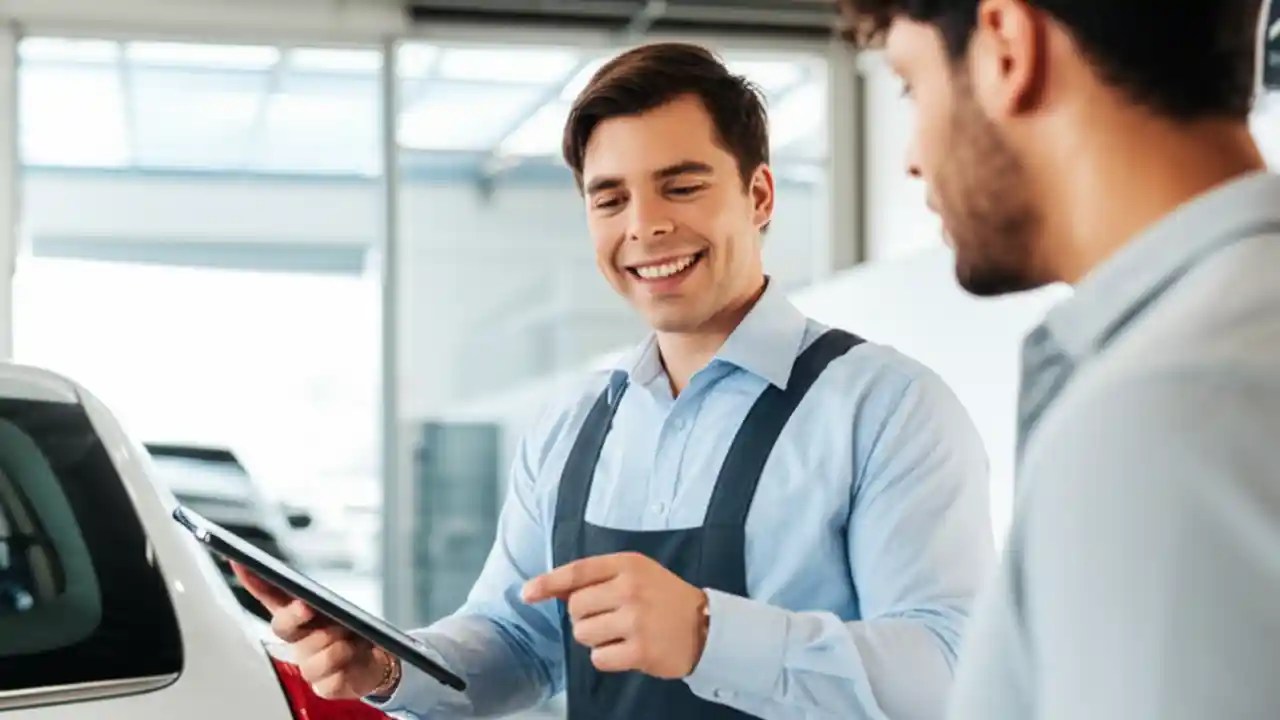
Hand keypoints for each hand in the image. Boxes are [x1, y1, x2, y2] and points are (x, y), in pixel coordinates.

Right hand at [230, 562, 396, 698]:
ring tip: (353, 640)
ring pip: (314, 653)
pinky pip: (330, 678)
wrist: (377, 660)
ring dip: (339, 643)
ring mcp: (307, 663)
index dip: (252, 581)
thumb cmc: (355, 630)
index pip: (270, 595)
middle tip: (308, 607)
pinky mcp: (322, 685)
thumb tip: (306, 597)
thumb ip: (323, 600)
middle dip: (294, 615)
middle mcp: (298, 639)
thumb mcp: (342, 608)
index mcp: (299, 615)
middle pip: (282, 625)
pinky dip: (347, 668)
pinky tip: (353, 661)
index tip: (240, 562)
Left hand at [522, 552, 708, 678]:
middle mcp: (630, 589)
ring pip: (583, 634)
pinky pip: (599, 659)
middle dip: (584, 618)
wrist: (708, 627)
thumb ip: (598, 579)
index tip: (527, 593)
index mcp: (628, 564)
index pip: (578, 571)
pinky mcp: (640, 651)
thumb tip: (553, 589)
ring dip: (595, 639)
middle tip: (609, 619)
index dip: (548, 582)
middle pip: (575, 608)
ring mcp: (636, 620)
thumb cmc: (665, 599)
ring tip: (620, 635)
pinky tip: (628, 651)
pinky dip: (608, 658)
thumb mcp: (637, 574)